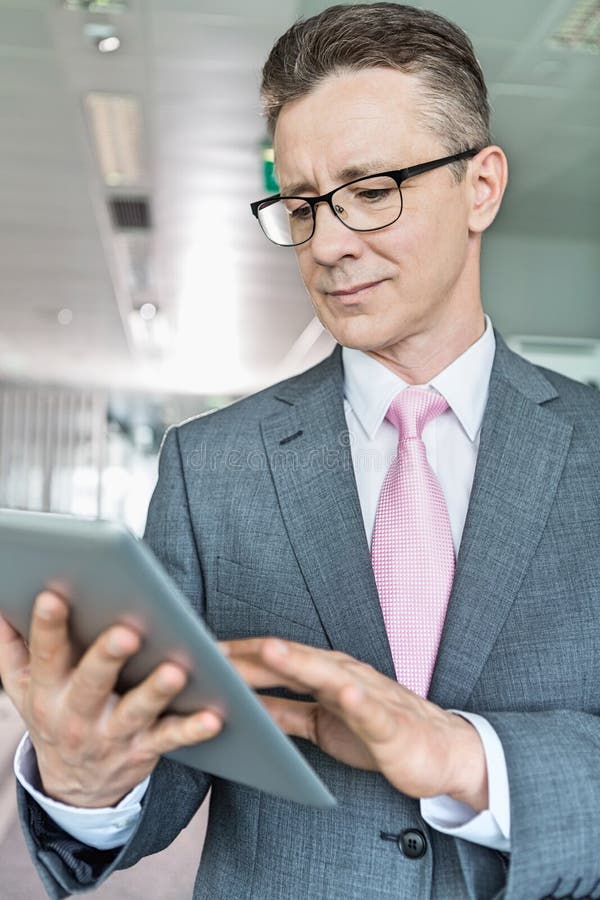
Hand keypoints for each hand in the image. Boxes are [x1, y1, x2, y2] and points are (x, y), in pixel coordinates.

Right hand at [0, 590, 221, 807]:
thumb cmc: (54, 714)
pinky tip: (214, 716)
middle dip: (107, 657)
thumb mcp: (22, 687)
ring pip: (134, 712)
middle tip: (126, 632)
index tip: (53, 596)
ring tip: (176, 671)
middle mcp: (76, 714)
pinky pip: (169, 738)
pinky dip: (192, 729)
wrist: (74, 786)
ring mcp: (111, 734)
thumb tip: (2, 604)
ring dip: (155, 692)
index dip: (47, 626)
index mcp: (46, 691)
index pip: (45, 655)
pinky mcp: (142, 749)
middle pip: (91, 683)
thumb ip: (12, 646)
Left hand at [223, 637, 487, 810]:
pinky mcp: (389, 723)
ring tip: (269, 651)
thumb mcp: (320, 724)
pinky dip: (357, 699)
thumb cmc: (378, 735)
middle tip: (215, 650)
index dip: (237, 655)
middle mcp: (342, 675)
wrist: (439, 751)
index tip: (199, 651)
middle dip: (253, 654)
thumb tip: (243, 707)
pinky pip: (372, 711)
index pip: (273, 660)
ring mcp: (366, 694)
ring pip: (328, 674)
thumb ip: (286, 712)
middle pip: (292, 660)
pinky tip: (343, 692)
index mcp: (324, 675)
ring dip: (300, 661)